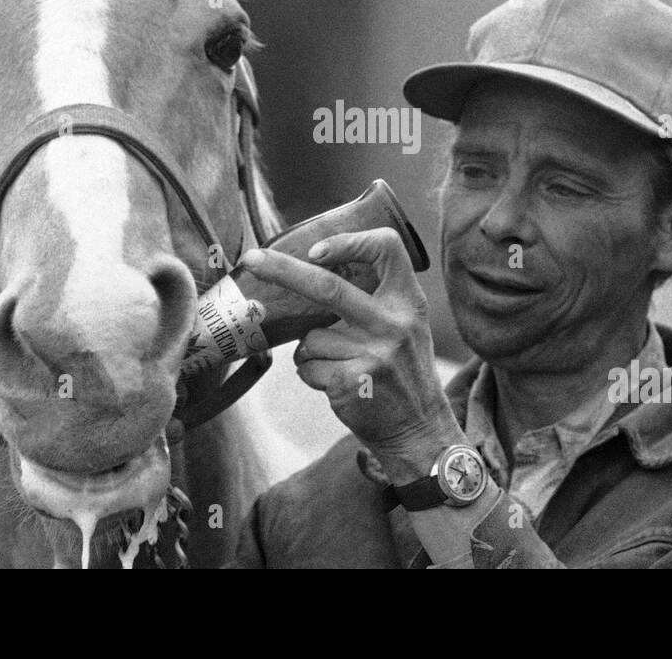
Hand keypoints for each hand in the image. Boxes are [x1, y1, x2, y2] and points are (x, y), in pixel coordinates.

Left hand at [239, 227, 464, 480]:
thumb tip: (308, 274)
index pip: (387, 248)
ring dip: (310, 352)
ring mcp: (373, 353)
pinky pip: (307, 366)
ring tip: (339, 366)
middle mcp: (393, 322)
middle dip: (282, 270)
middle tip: (252, 259)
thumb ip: (374, 300)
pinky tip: (338, 385)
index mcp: (408, 301)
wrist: (419, 429)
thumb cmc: (402, 372)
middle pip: (327, 286)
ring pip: (310, 337)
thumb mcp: (406, 326)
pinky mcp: (351, 381)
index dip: (348, 242)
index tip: (316, 250)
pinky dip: (312, 375)